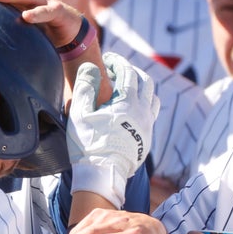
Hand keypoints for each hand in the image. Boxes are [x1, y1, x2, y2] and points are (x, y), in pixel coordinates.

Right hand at [66, 54, 159, 206]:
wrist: (102, 174)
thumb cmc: (88, 143)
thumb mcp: (80, 113)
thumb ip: (85, 86)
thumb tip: (90, 66)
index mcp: (128, 103)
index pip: (128, 73)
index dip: (118, 62)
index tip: (107, 59)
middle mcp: (143, 112)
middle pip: (146, 83)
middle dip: (132, 72)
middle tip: (118, 70)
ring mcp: (147, 126)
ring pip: (152, 99)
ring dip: (141, 88)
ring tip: (126, 88)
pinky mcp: (147, 139)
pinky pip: (151, 115)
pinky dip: (142, 104)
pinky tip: (128, 110)